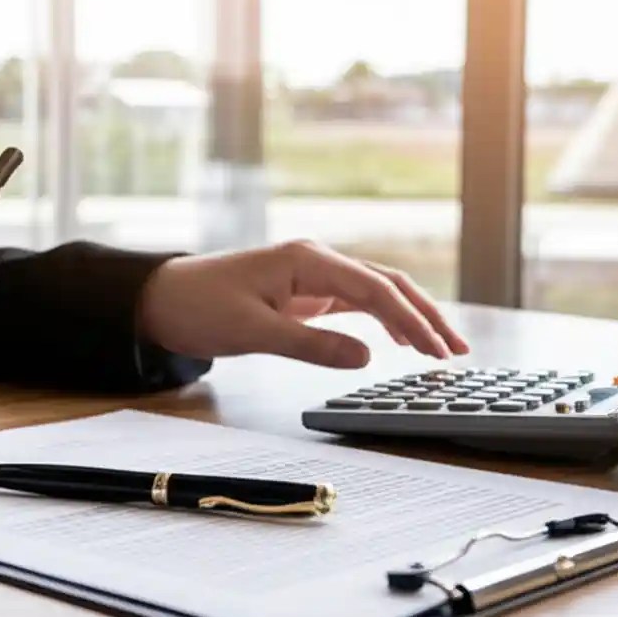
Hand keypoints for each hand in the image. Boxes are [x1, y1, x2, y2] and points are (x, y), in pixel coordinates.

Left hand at [138, 240, 468, 367]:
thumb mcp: (253, 332)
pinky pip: (356, 303)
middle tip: (457, 352)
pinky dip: (384, 320)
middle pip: (388, 284)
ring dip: (410, 318)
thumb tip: (369, 357)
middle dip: (425, 316)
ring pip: (377, 293)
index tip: (436, 353)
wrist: (161, 299)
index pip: (376, 289)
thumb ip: (311, 345)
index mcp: (308, 260)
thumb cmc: (198, 307)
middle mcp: (317, 261)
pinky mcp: (305, 293)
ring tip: (442, 350)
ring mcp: (313, 276)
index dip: (411, 322)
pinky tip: (401, 340)